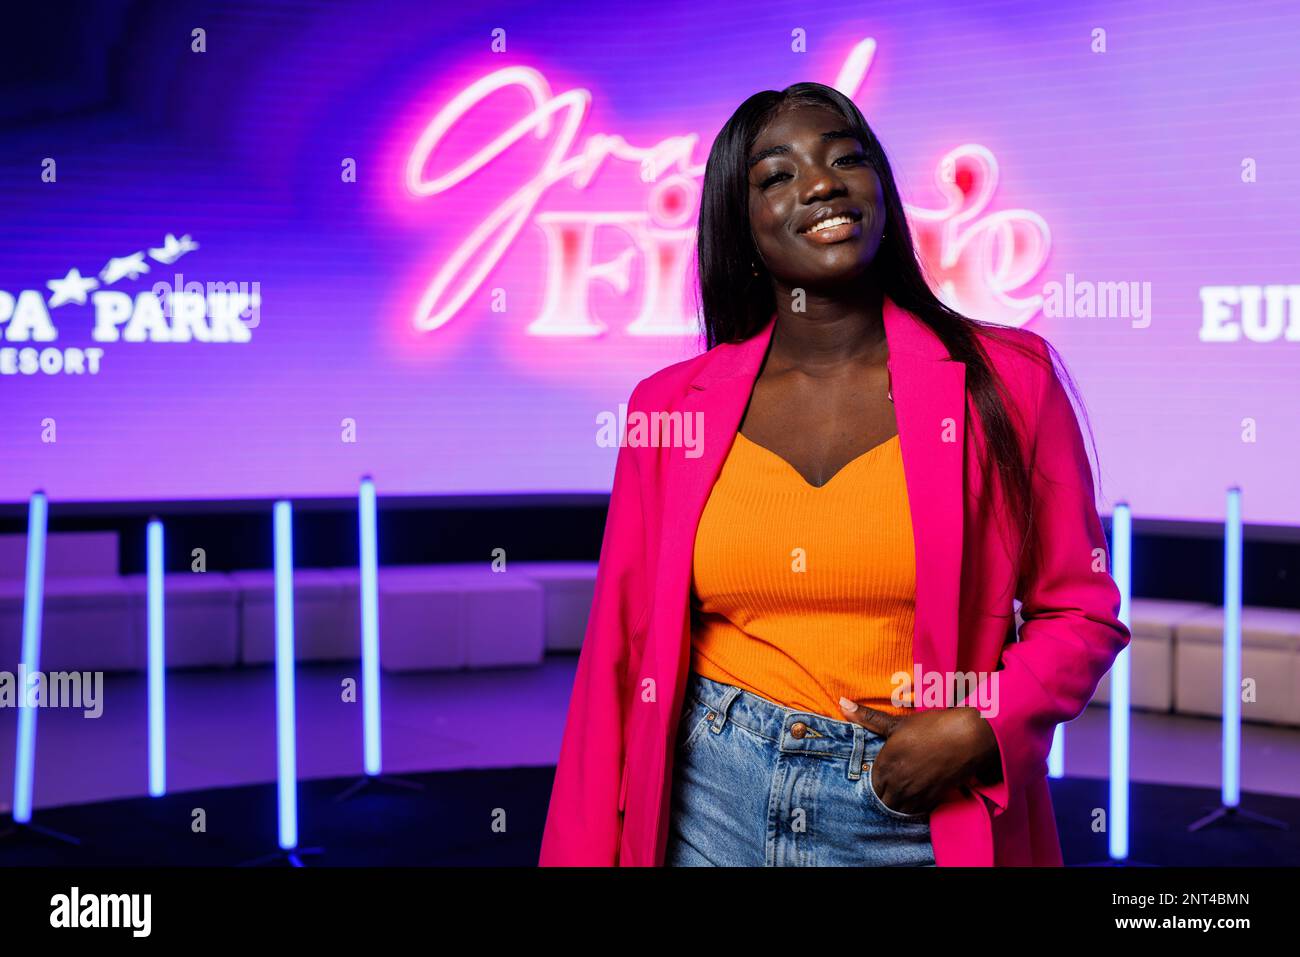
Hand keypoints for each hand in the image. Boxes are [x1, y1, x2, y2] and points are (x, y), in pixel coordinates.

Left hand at [838, 696, 1001, 814]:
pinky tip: (918, 794)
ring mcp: (915, 793)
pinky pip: (917, 811)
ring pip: (898, 808)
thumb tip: (842, 703)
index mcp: (885, 764)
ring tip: (905, 789)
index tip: (884, 773)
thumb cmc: (931, 726)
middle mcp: (897, 783)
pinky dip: (915, 806)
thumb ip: (867, 717)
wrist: (966, 736)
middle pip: (883, 799)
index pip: (871, 785)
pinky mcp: (932, 800)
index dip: (877, 779)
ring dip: (898, 802)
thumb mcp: (896, 723)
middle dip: (885, 793)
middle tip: (894, 782)